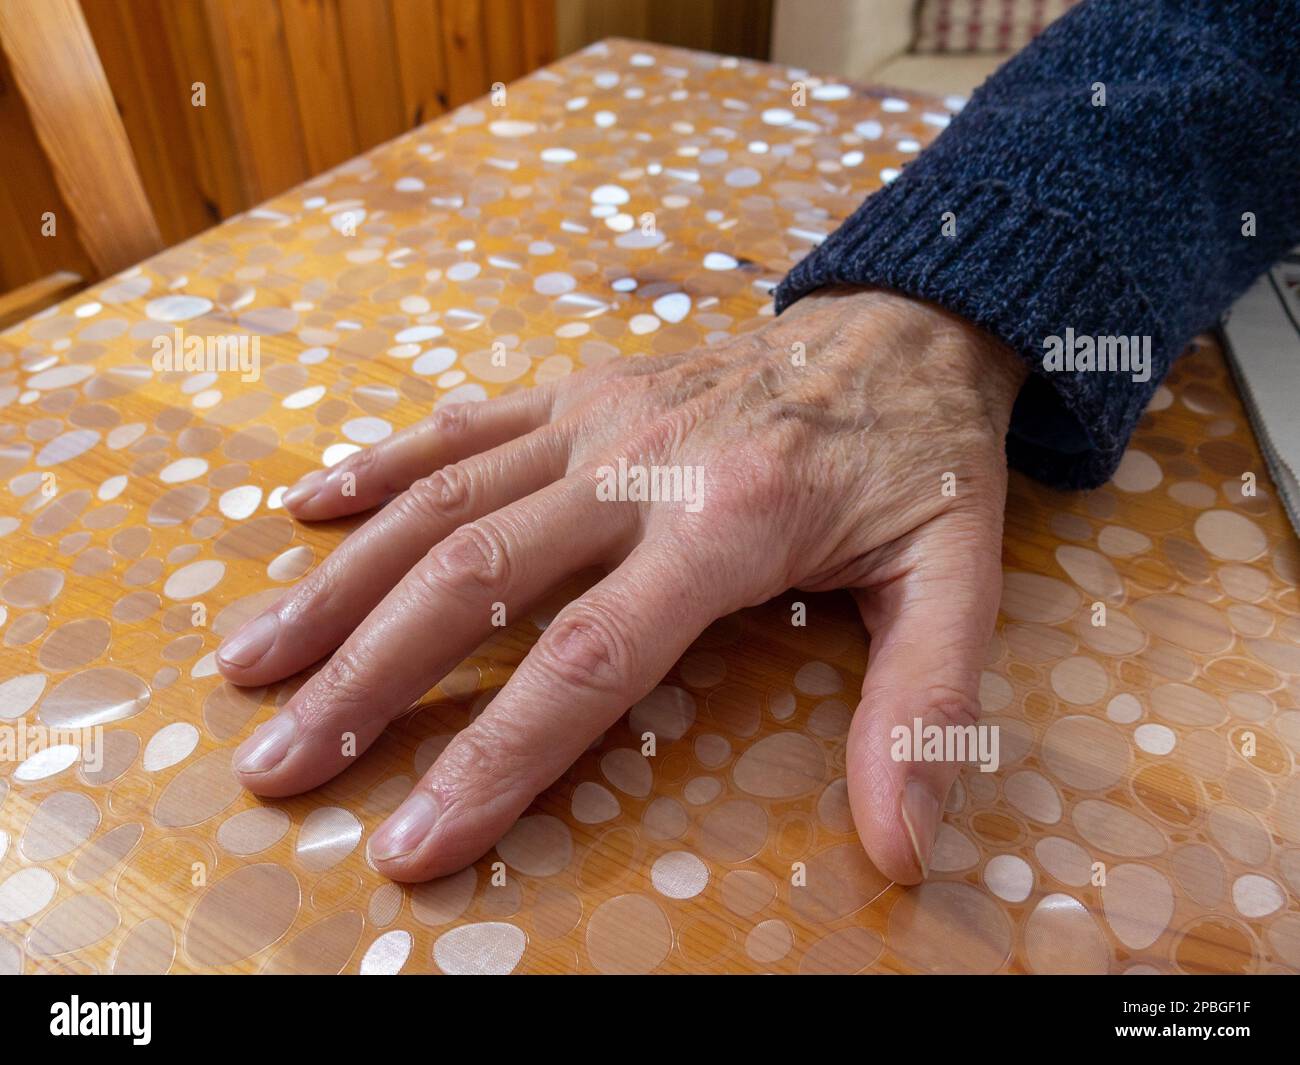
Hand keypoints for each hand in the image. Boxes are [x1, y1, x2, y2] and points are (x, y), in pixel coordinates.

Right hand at [216, 287, 1026, 884]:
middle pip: (476, 583)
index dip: (495, 759)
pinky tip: (307, 510)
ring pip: (442, 503)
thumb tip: (898, 851)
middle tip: (278, 765)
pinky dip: (380, 469)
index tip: (412, 843)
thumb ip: (925, 710)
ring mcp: (598, 415)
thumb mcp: (956, 581)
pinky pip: (463, 427)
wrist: (904, 328)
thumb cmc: (921, 465)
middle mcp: (641, 463)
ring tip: (251, 660)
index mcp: (731, 525)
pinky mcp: (581, 386)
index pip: (589, 663)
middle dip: (368, 682)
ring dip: (340, 586)